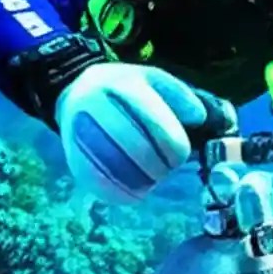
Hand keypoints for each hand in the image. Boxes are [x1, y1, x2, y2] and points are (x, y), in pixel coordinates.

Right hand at [55, 62, 236, 203]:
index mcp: (121, 84)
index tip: (181, 155)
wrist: (76, 94)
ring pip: (118, 170)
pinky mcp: (73, 158)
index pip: (154, 122)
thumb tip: (199, 118)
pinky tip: (136, 192)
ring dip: (143, 181)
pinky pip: (99, 184)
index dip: (174, 145)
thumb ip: (180, 95)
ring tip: (153, 180)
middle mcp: (96, 106)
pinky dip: (122, 193)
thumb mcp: (153, 79)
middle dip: (160, 166)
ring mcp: (79, 133)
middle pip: (136, 149)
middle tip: (168, 170)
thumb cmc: (124, 90)